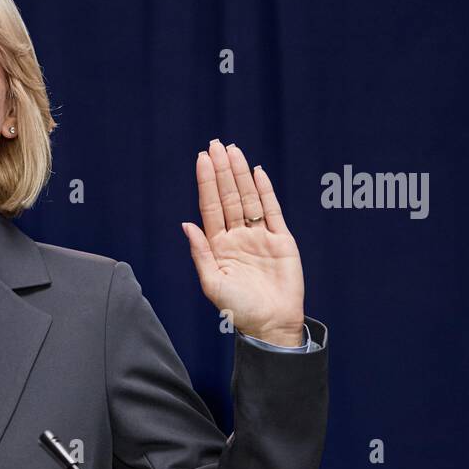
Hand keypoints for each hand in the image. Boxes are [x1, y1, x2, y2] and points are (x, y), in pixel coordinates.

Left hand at [182, 139, 305, 346]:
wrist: (271, 324)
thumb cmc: (238, 310)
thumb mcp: (212, 284)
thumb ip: (201, 253)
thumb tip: (186, 224)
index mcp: (219, 246)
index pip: (210, 207)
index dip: (206, 183)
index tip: (202, 159)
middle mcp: (238, 237)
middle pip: (229, 197)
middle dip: (222, 171)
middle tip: (216, 144)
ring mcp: (260, 236)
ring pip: (249, 198)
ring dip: (240, 174)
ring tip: (233, 150)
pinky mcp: (282, 240)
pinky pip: (273, 210)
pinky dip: (265, 191)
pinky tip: (257, 172)